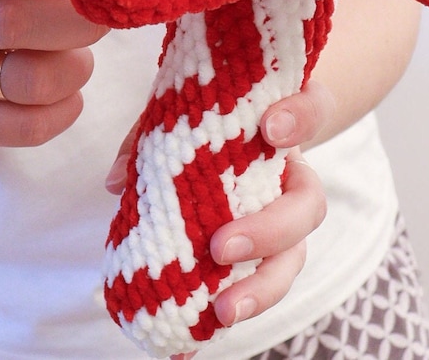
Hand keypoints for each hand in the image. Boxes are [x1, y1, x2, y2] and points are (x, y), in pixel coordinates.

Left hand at [106, 81, 331, 335]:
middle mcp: (293, 174)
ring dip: (262, 287)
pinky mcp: (270, 253)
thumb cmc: (202, 121)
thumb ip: (147, 137)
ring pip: (294, 254)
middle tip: (222, 247)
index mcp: (279, 124)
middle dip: (271, 229)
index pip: (312, 109)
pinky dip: (244, 300)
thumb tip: (116, 181)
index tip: (269, 129)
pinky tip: (212, 318)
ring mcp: (286, 218)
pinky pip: (267, 280)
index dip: (300, 119)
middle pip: (308, 204)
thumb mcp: (175, 115)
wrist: (224, 139)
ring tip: (224, 311)